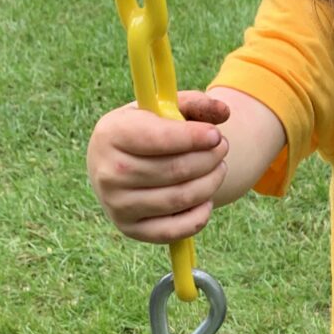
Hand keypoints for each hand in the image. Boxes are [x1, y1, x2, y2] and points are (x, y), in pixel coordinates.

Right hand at [87, 91, 229, 242]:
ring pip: (181, 198)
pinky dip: (201, 215)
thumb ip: (195, 104)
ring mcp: (117, 205)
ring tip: (218, 168)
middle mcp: (108, 172)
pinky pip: (176, 230)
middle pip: (176, 170)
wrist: (116, 165)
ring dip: (211, 183)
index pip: (158, 139)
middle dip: (209, 158)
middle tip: (223, 149)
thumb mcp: (162, 109)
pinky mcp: (130, 229)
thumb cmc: (145, 131)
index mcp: (111, 134)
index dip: (193, 138)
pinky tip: (206, 199)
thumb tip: (225, 110)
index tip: (216, 135)